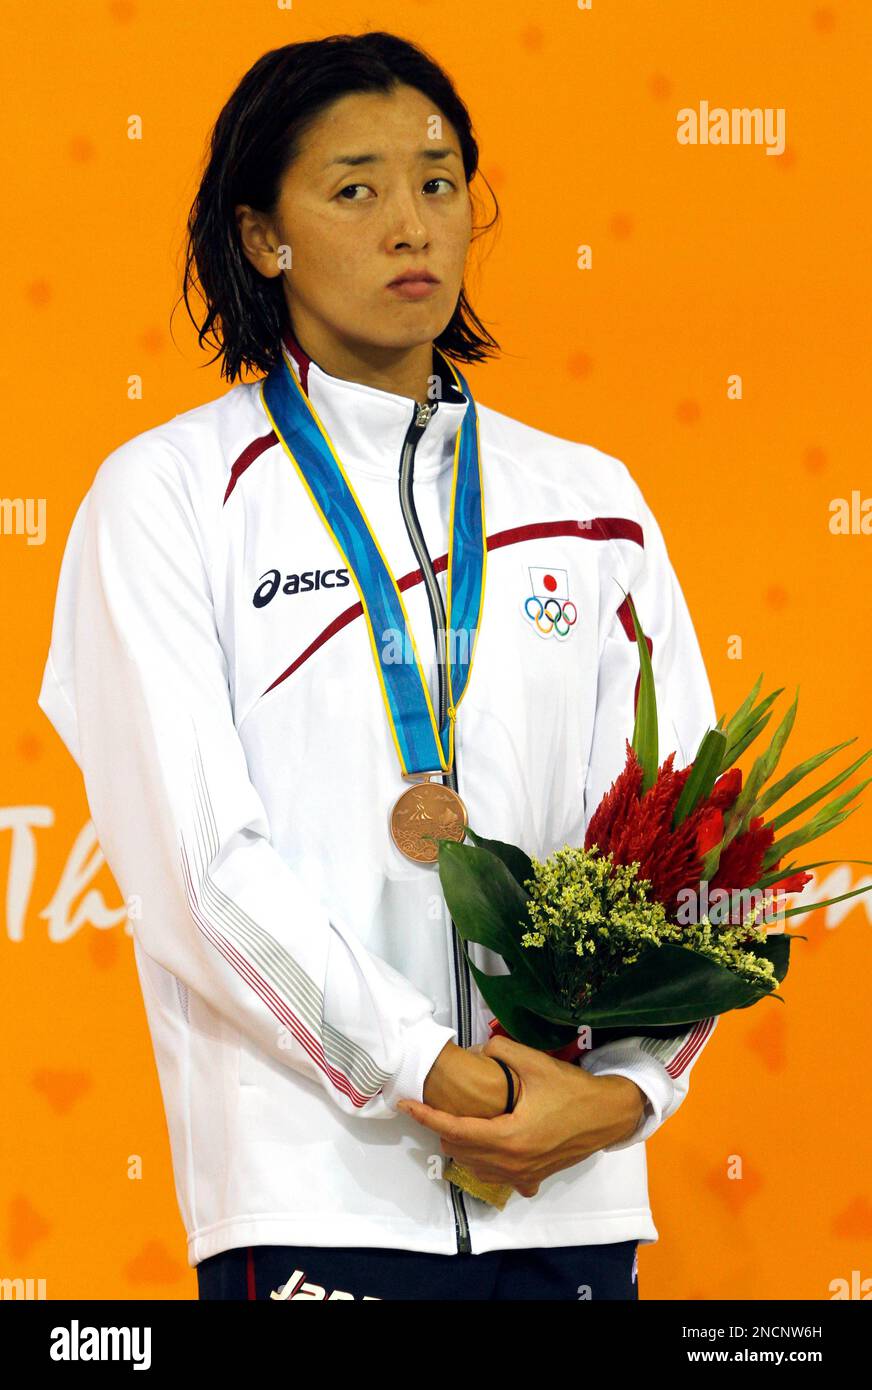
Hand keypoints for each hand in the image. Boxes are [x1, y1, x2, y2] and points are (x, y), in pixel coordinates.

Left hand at [398, 1035, 646, 1196]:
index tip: (405, 1106)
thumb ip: (500, 1050)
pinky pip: (498, 1176)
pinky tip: (487, 1147)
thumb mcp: (535, 1062)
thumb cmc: (572, 1090)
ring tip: (456, 1122)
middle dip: (442, 1129)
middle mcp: (512, 1163)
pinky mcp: (534, 1177)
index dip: (427, 1118)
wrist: (609, 1115)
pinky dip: (485, 1163)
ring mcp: (523, 1174)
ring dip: (461, 1147)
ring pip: (476, 1167)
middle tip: (435, 1106)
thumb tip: (477, 1048)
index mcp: (508, 1137)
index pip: (455, 1130)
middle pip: (461, 1151)